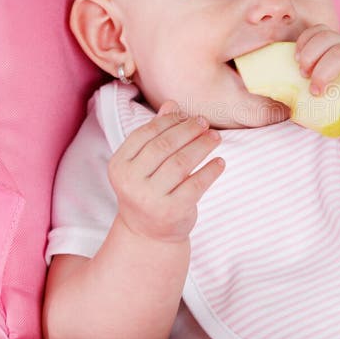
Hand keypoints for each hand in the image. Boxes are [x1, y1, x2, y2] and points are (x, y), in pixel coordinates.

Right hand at [107, 102, 223, 243]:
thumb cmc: (149, 190)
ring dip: (201, 146)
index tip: (188, 114)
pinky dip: (211, 170)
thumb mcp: (145, 163)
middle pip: (164, 146)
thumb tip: (172, 104)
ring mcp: (150, 198)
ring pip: (181, 163)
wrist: (149, 234)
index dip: (169, 121)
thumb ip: (155, 134)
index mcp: (119, 165)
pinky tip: (220, 162)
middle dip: (188, 130)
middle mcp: (130, 182)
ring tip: (215, 137)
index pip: (145, 133)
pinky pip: (196, 184)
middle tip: (205, 123)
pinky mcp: (172, 211)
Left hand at [295, 26, 339, 138]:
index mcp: (338, 52)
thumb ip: (315, 98)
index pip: (319, 33)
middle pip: (327, 37)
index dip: (304, 42)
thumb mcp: (334, 99)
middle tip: (303, 77)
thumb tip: (289, 108)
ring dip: (324, 72)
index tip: (295, 62)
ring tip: (317, 94)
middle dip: (310, 54)